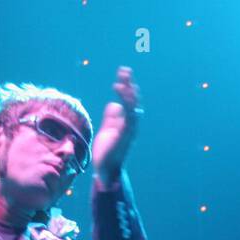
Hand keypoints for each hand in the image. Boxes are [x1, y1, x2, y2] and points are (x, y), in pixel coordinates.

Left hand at [91, 66, 140, 180]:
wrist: (106, 169)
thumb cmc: (107, 152)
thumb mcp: (108, 129)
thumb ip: (111, 117)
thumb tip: (114, 104)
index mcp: (126, 123)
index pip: (129, 102)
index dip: (126, 88)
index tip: (122, 75)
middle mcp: (131, 125)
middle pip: (133, 101)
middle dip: (130, 85)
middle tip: (125, 70)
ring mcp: (130, 129)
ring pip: (133, 105)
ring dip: (129, 90)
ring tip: (123, 76)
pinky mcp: (126, 132)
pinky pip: (129, 113)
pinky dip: (125, 100)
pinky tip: (118, 88)